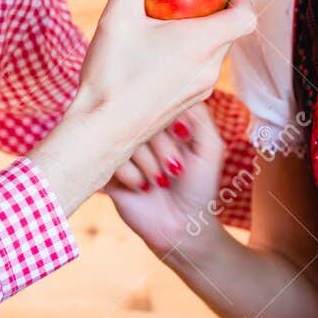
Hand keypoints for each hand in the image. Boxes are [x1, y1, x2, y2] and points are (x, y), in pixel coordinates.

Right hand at [74, 0, 255, 163]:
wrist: (102, 132)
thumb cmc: (111, 75)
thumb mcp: (117, 17)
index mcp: (203, 43)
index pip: (246, 14)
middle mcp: (210, 68)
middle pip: (229, 32)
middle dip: (214, 11)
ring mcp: (200, 90)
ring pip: (213, 53)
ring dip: (200, 34)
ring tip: (166, 23)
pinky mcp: (186, 104)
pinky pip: (198, 71)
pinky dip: (188, 55)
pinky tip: (155, 53)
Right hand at [106, 103, 225, 258]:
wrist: (181, 226)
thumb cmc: (199, 187)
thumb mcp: (210, 147)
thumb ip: (198, 114)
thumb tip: (174, 90)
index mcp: (164, 120)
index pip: (158, 101)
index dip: (171, 121)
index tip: (185, 141)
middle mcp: (141, 130)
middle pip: (140, 118)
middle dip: (162, 147)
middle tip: (176, 170)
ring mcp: (122, 148)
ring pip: (124, 138)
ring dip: (147, 164)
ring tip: (160, 182)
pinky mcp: (107, 168)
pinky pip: (109, 158)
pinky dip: (130, 174)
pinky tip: (141, 188)